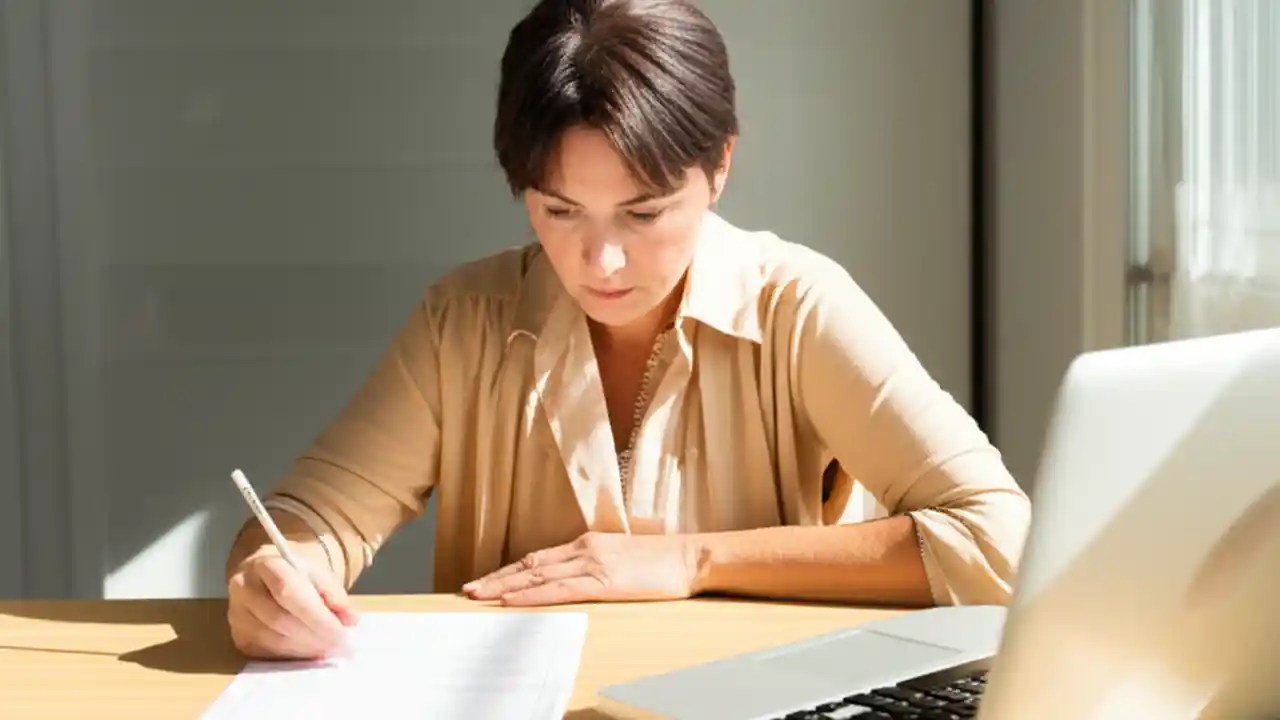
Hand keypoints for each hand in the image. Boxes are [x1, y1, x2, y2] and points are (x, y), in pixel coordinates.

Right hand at [226, 549, 358, 659]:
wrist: (270, 576)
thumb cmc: (298, 575)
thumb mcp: (320, 574)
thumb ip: (335, 594)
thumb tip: (350, 620)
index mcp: (266, 564)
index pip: (288, 591)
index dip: (317, 616)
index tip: (342, 632)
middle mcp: (243, 588)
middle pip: (280, 619)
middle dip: (314, 636)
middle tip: (339, 645)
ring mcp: (236, 614)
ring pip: (273, 640)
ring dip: (305, 649)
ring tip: (327, 648)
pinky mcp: (238, 636)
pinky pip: (266, 653)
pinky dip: (293, 656)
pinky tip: (310, 652)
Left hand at [461, 531, 702, 605]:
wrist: (690, 557)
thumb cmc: (662, 561)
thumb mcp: (622, 558)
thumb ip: (597, 565)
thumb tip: (575, 579)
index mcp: (588, 543)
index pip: (539, 559)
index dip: (510, 571)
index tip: (486, 580)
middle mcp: (584, 550)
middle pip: (530, 565)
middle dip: (497, 578)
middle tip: (468, 590)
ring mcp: (593, 564)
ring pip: (538, 577)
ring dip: (505, 587)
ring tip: (480, 596)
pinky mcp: (605, 582)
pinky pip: (560, 589)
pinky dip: (533, 595)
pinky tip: (514, 600)